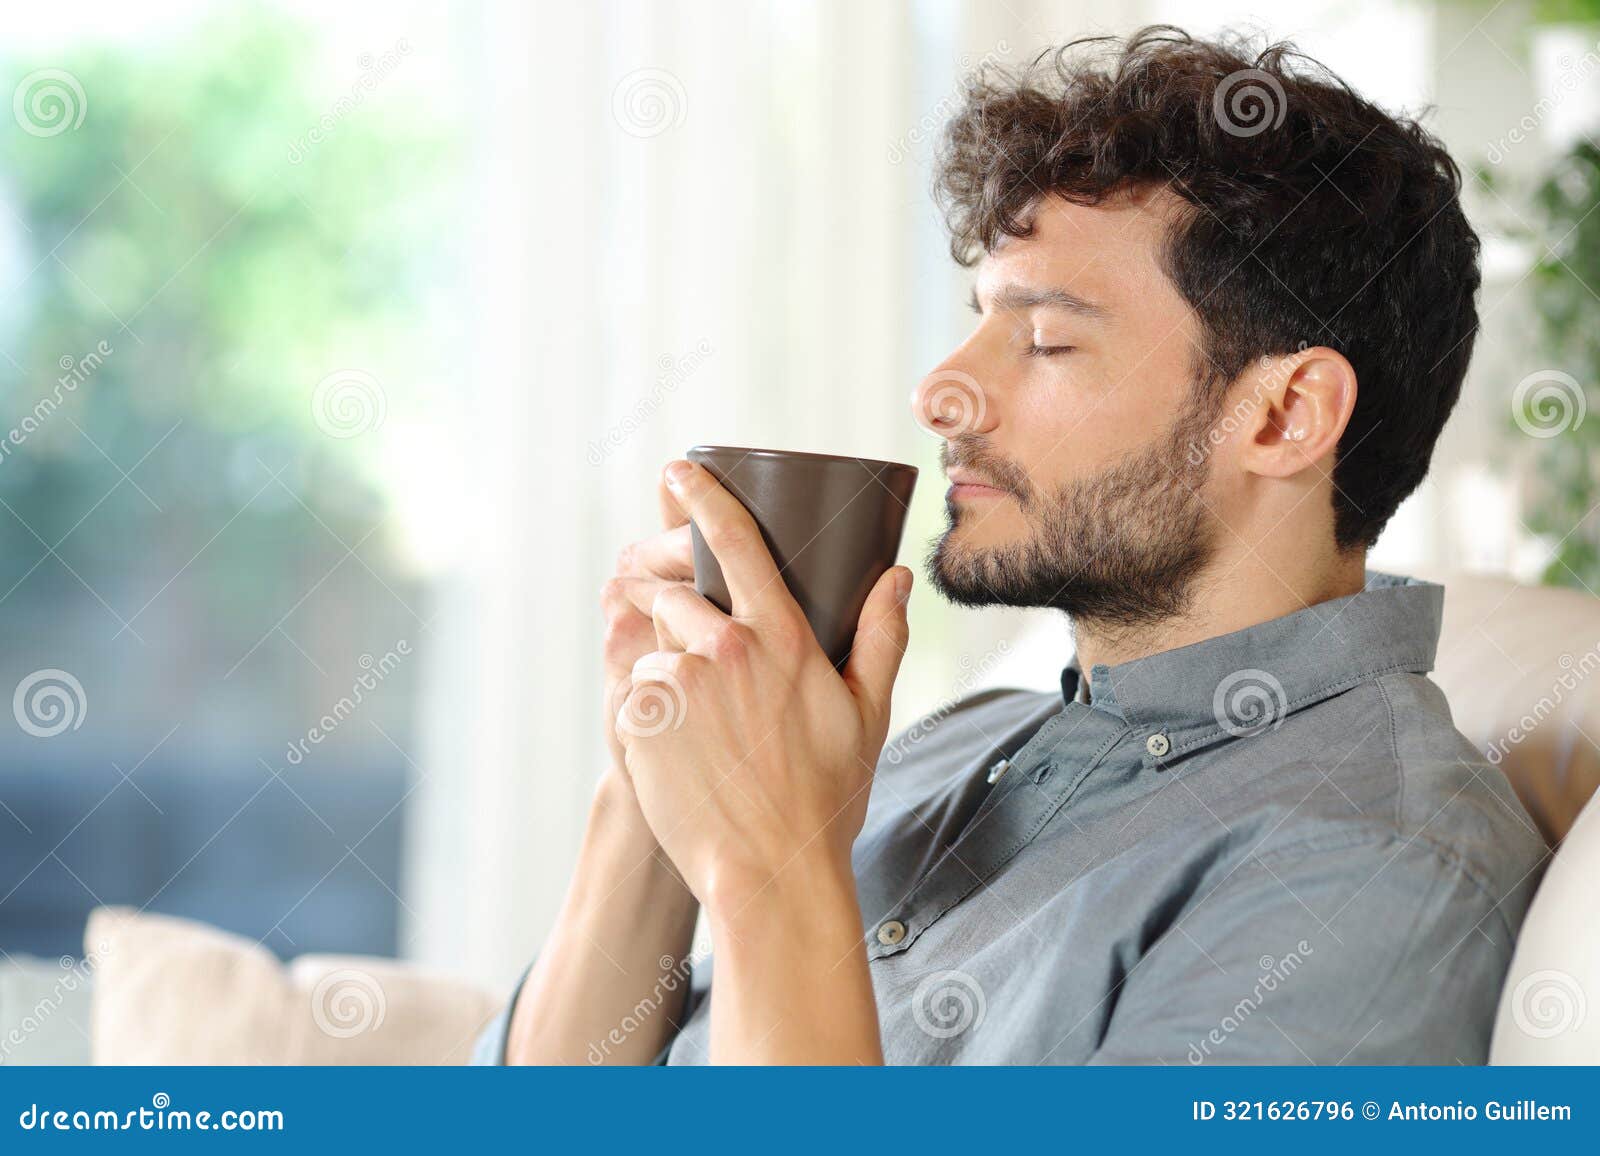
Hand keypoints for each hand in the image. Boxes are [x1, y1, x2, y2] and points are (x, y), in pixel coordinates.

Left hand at [613, 459, 912, 913]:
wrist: (768, 870)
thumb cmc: (824, 797)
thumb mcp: (867, 713)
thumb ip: (881, 635)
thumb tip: (896, 576)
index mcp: (779, 637)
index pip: (735, 542)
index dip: (702, 497)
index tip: (677, 472)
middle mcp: (722, 647)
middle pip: (679, 594)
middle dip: (686, 615)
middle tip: (713, 675)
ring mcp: (675, 682)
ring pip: (654, 643)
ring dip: (669, 666)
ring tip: (702, 725)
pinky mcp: (637, 718)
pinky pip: (635, 690)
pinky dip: (651, 709)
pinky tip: (682, 751)